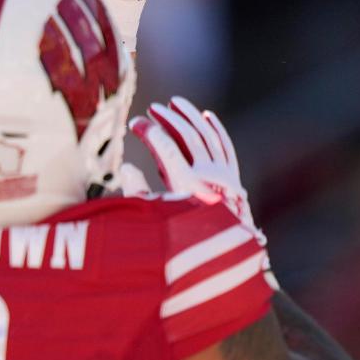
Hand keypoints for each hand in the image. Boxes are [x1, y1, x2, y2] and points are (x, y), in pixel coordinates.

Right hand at [131, 97, 257, 236]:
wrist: (226, 257)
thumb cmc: (185, 240)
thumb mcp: (156, 220)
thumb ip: (139, 193)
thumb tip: (127, 168)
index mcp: (187, 186)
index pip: (167, 149)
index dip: (150, 132)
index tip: (135, 122)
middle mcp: (209, 177)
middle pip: (189, 137)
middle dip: (169, 119)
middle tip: (154, 107)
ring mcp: (224, 176)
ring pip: (208, 137)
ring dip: (191, 117)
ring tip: (176, 102)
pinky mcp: (233, 178)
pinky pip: (225, 147)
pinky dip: (216, 130)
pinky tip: (207, 116)